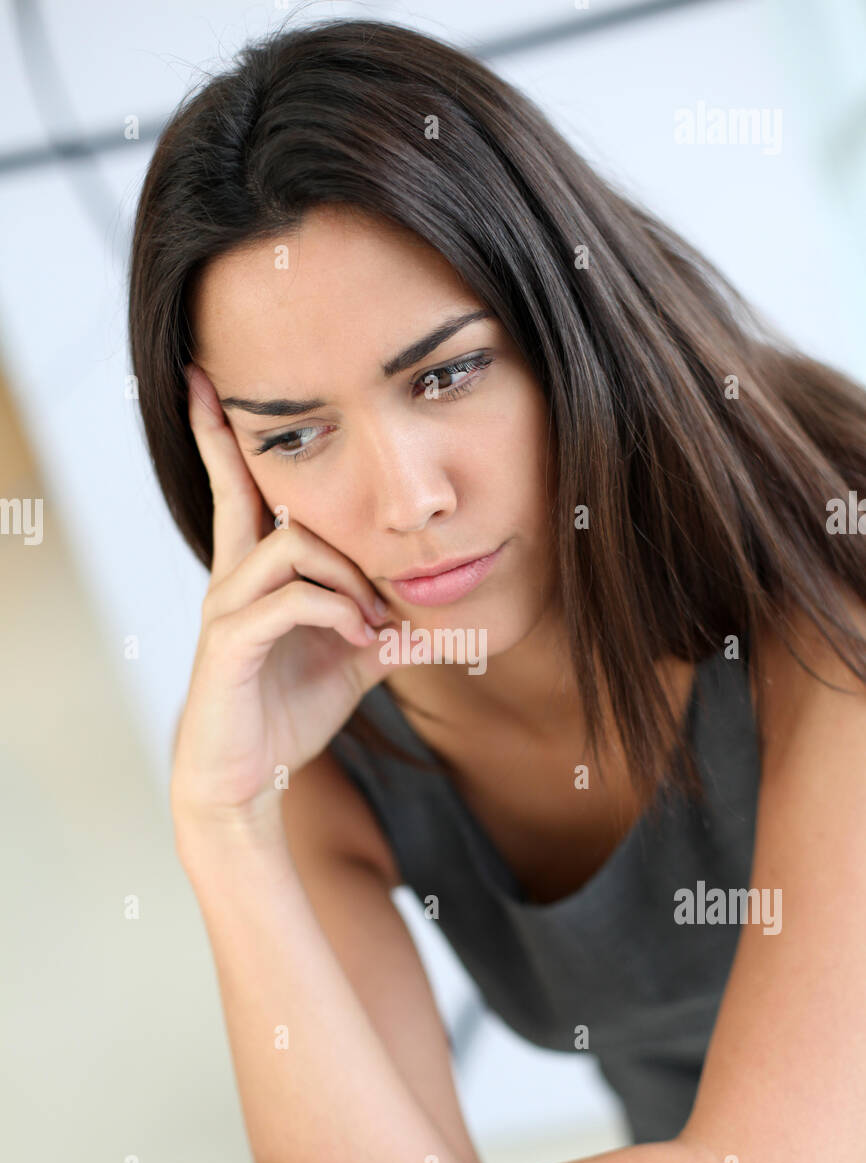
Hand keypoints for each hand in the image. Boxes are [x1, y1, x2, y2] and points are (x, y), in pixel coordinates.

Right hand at [170, 363, 404, 829]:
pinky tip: (362, 639)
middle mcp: (231, 578)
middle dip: (294, 485)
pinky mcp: (229, 645)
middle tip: (364, 550)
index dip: (218, 432)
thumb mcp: (353, 656)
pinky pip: (292, 600)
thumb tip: (445, 611)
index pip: (236, 485)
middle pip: (252, 494)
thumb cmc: (289, 711)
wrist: (247, 781)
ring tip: (374, 621)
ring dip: (350, 577)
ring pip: (293, 547)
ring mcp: (226, 610)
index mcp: (254, 571)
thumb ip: (388, 622)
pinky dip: (339, 612)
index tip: (203, 376)